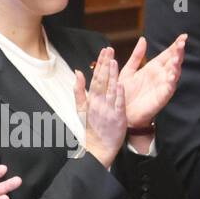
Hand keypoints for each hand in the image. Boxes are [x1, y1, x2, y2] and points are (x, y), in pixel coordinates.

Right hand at [74, 46, 126, 168]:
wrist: (99, 148)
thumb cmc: (91, 128)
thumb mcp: (81, 108)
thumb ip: (79, 90)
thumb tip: (78, 72)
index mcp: (91, 99)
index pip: (96, 78)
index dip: (100, 64)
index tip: (104, 51)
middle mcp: (99, 103)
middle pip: (103, 81)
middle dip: (106, 64)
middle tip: (109, 50)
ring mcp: (108, 110)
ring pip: (111, 90)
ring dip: (112, 75)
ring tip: (115, 61)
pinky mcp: (118, 118)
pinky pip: (119, 104)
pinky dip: (119, 95)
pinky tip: (121, 84)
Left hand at [119, 33, 185, 126]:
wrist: (122, 111)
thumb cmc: (125, 92)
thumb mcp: (128, 71)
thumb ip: (136, 56)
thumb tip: (143, 39)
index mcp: (153, 67)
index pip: (167, 54)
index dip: (175, 45)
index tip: (183, 36)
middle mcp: (160, 75)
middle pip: (173, 61)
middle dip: (179, 52)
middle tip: (182, 43)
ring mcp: (162, 85)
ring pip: (174, 73)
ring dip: (177, 65)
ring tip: (177, 57)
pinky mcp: (162, 96)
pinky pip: (169, 88)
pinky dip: (172, 81)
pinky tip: (172, 75)